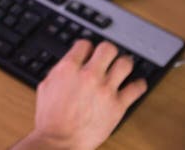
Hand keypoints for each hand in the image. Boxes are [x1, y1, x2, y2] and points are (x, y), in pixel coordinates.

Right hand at [14, 40, 147, 149]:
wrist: (60, 141)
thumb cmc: (51, 118)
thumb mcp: (46, 86)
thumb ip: (60, 71)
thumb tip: (69, 65)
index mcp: (69, 68)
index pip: (85, 44)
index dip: (87, 47)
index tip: (89, 52)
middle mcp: (89, 75)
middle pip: (107, 48)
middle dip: (107, 51)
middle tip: (108, 56)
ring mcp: (106, 90)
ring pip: (125, 64)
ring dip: (124, 64)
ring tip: (123, 67)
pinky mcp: (118, 106)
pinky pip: (136, 89)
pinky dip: (138, 85)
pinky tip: (136, 85)